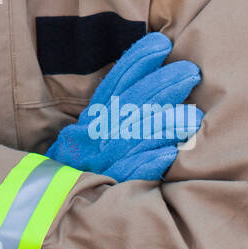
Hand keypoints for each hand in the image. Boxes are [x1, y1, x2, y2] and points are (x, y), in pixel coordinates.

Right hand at [46, 31, 202, 181]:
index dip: (138, 60)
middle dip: (162, 85)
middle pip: (131, 103)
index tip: (161, 44)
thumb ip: (119, 108)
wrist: (55, 204)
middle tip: (191, 73)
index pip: (116, 82)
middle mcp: (95, 132)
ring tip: (192, 116)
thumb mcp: (93, 130)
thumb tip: (156, 80)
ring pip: (134, 135)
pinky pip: (130, 172)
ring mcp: (101, 159)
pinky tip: (169, 155)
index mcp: (93, 116)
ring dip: (163, 124)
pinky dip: (149, 163)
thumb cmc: (87, 163)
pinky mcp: (110, 185)